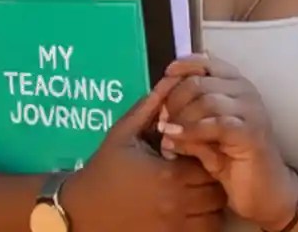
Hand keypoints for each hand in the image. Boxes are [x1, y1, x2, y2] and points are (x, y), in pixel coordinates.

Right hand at [64, 74, 226, 231]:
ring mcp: (175, 227)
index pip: (209, 161)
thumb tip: (170, 81)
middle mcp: (177, 203)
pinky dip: (203, 222)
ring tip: (196, 190)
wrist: (81, 210)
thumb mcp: (123, 134)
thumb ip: (149, 108)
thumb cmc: (103, 169)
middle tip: (199, 170)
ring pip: (214, 214)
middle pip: (216, 190)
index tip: (197, 151)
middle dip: (212, 178)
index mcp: (169, 175)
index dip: (207, 154)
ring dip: (211, 202)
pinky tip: (190, 210)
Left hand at [158, 54, 297, 230]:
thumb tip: (158, 106)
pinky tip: (175, 138)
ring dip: (180, 118)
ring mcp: (251, 111)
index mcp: (235, 84)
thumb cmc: (231, 160)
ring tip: (167, 133)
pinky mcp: (252, 132)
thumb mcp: (203, 133)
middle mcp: (246, 91)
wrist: (263, 192)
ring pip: (205, 100)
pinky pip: (215, 124)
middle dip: (173, 100)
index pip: (206, 62)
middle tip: (161, 120)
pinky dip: (191, 130)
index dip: (183, 66)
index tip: (165, 76)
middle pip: (199, 82)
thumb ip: (186, 115)